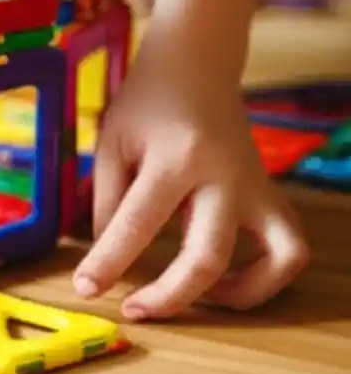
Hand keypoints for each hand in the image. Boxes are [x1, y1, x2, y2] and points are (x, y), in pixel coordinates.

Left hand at [73, 35, 309, 319]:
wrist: (197, 64)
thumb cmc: (146, 102)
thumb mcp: (112, 142)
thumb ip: (108, 202)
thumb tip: (108, 259)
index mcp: (177, 156)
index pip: (138, 222)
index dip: (109, 262)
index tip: (84, 288)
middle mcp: (226, 175)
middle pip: (208, 256)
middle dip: (168, 296)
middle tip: (132, 309)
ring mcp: (257, 186)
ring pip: (275, 259)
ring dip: (238, 295)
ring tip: (196, 297)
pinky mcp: (271, 194)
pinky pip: (288, 248)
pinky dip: (266, 276)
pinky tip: (224, 279)